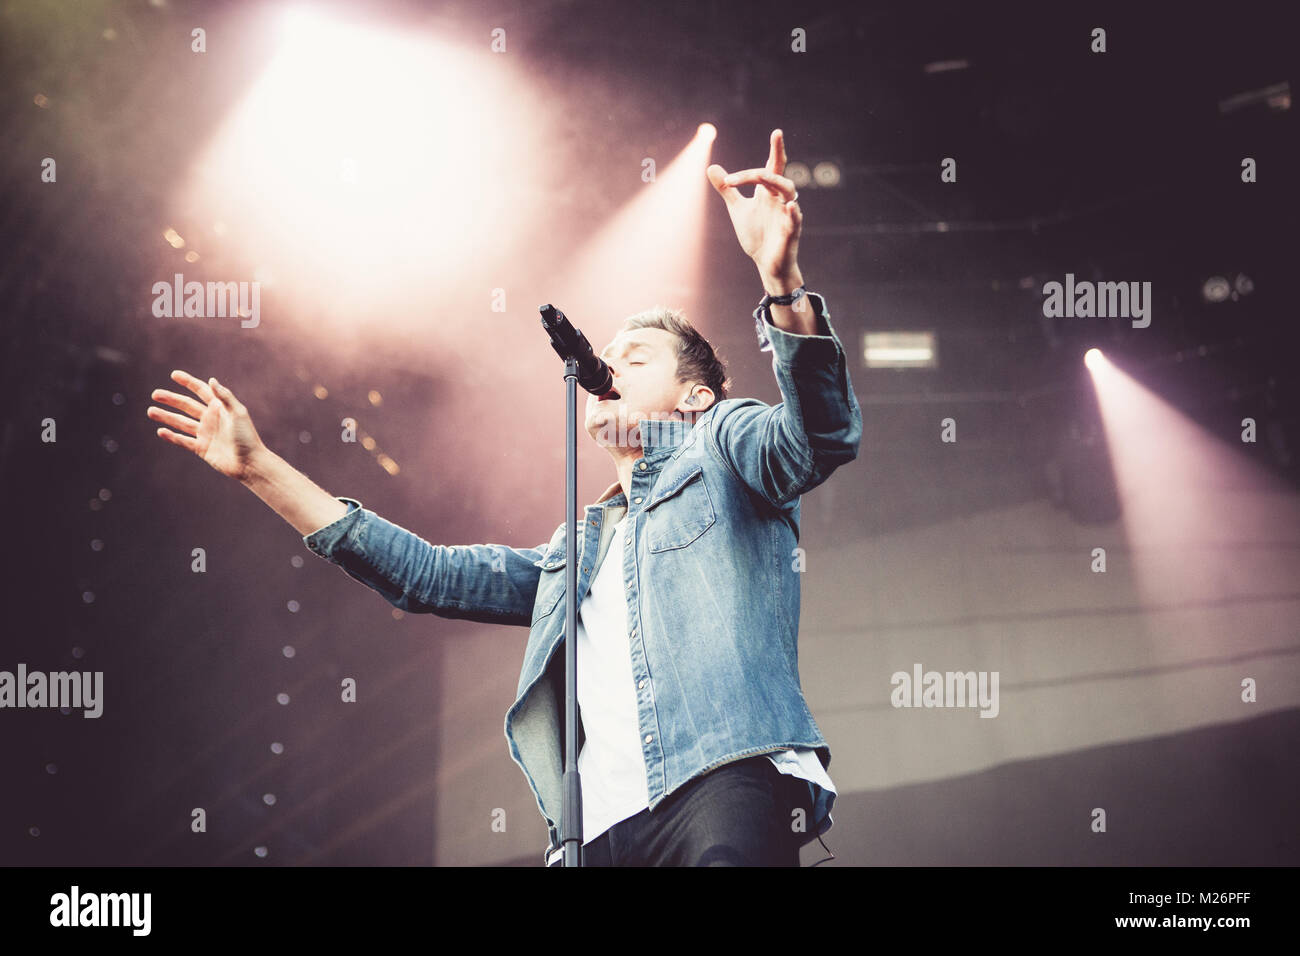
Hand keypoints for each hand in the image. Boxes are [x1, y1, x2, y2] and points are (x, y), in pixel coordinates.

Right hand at [147, 370, 265, 480]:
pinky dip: (172, 436)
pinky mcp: (202, 448)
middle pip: (187, 406)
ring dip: (166, 417)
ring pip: (181, 422)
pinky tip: (160, 431)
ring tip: (150, 411)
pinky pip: (183, 440)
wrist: (250, 463)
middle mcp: (211, 419)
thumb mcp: (237, 413)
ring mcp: (205, 434)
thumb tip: (211, 380)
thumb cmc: (247, 437)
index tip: (174, 374)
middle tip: (155, 394)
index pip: (201, 391)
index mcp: (220, 408)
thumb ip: (224, 396)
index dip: (188, 382)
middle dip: (171, 399)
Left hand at [706, 128, 801, 285]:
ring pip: (789, 192)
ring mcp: (787, 214)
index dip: (776, 149)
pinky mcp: (791, 232)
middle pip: (778, 175)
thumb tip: (711, 167)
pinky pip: (795, 220)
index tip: (777, 132)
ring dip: (776, 183)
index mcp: (768, 192)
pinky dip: (793, 213)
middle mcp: (779, 199)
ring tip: (761, 178)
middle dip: (772, 162)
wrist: (766, 263)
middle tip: (747, 166)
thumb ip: (727, 188)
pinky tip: (790, 205)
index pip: (773, 166)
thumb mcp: (737, 209)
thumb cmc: (757, 234)